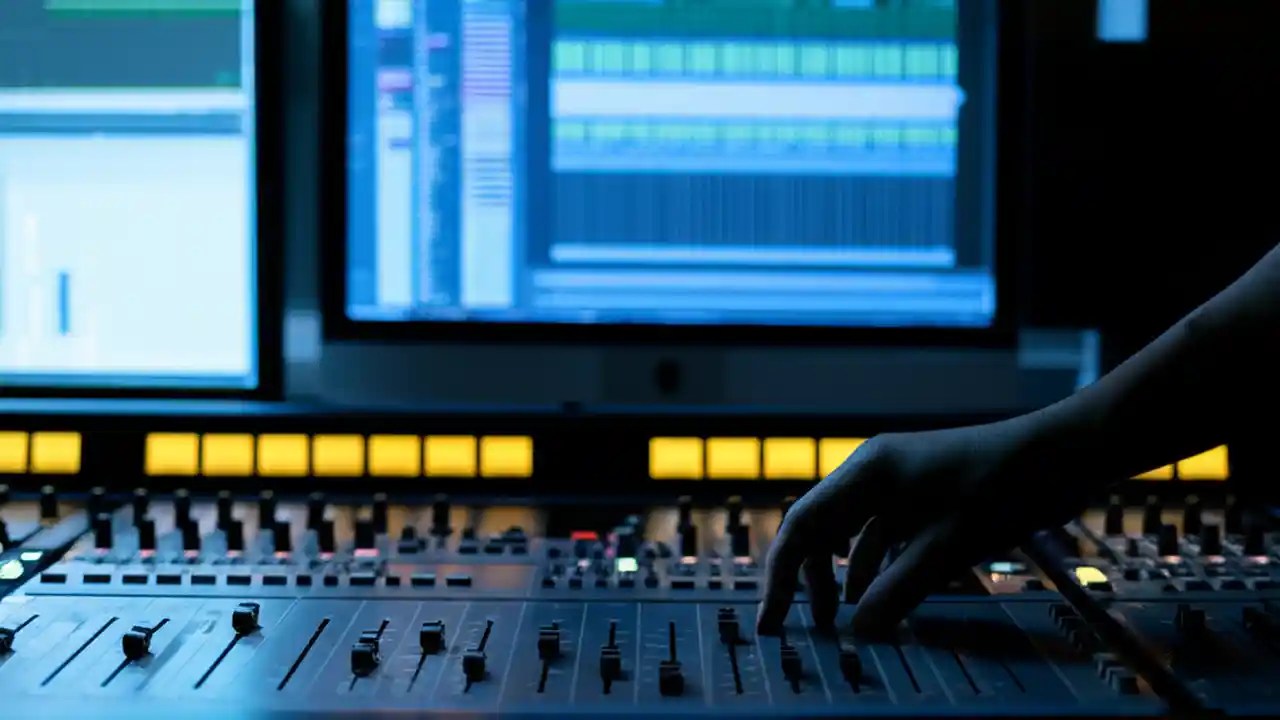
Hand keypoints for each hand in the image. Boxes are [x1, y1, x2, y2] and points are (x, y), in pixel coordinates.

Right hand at [756, 419, 1090, 636]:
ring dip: (839, 574)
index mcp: (866, 474)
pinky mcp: (919, 492)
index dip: (781, 577)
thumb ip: (897, 591)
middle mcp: (871, 472)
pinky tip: (877, 597)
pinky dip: (872, 565)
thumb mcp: (948, 548)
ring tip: (840, 620)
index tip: (773, 621)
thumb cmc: (1003, 490)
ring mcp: (895, 480)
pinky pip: (878, 531)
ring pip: (847, 531)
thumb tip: (858, 634)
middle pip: (818, 528)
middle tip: (805, 626)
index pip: (802, 526)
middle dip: (807, 577)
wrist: (1060, 455)